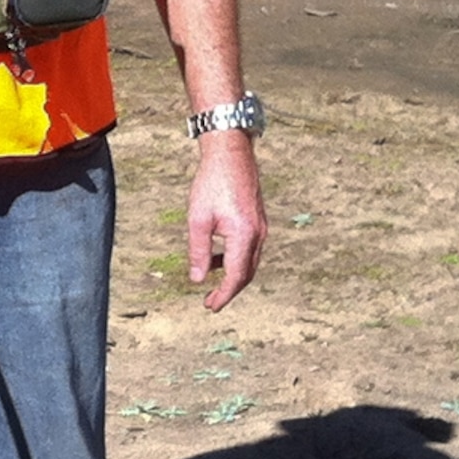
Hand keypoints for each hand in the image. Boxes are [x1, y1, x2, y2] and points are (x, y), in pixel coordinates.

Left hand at [186, 132, 265, 311]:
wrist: (231, 153)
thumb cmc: (213, 182)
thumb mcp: (198, 219)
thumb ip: (198, 251)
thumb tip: (197, 278)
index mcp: (244, 235)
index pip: (236, 277)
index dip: (224, 295)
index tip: (210, 306)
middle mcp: (258, 234)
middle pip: (247, 273)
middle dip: (229, 290)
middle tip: (211, 301)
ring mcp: (261, 227)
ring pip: (250, 262)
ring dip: (233, 275)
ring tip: (213, 283)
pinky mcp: (258, 220)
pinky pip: (250, 249)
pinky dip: (236, 260)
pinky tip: (218, 258)